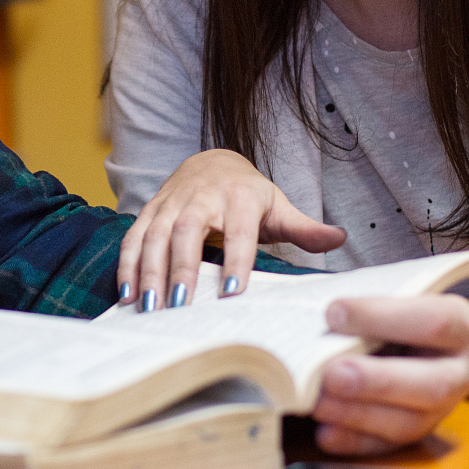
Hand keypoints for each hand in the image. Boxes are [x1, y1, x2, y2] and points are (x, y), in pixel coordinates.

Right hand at [117, 149, 345, 310]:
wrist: (211, 161)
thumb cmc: (249, 194)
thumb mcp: (278, 207)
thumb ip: (305, 228)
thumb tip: (340, 237)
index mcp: (239, 197)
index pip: (238, 231)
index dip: (235, 260)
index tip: (231, 293)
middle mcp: (201, 197)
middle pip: (187, 232)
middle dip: (180, 269)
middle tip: (179, 306)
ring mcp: (171, 203)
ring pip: (155, 235)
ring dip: (149, 271)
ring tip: (148, 307)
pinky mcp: (151, 210)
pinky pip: (134, 237)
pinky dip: (128, 265)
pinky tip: (128, 294)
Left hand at [312, 294, 468, 454]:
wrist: (387, 339)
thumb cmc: (384, 314)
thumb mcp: (382, 299)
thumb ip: (365, 310)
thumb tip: (330, 321)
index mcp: (459, 324)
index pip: (434, 322)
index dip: (383, 318)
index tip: (334, 313)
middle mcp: (459, 370)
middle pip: (432, 384)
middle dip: (378, 382)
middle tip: (333, 374)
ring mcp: (443, 409)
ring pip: (410, 423)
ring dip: (360, 415)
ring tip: (320, 402)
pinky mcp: (417, 436)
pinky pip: (389, 449)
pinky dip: (354, 442)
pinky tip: (327, 432)